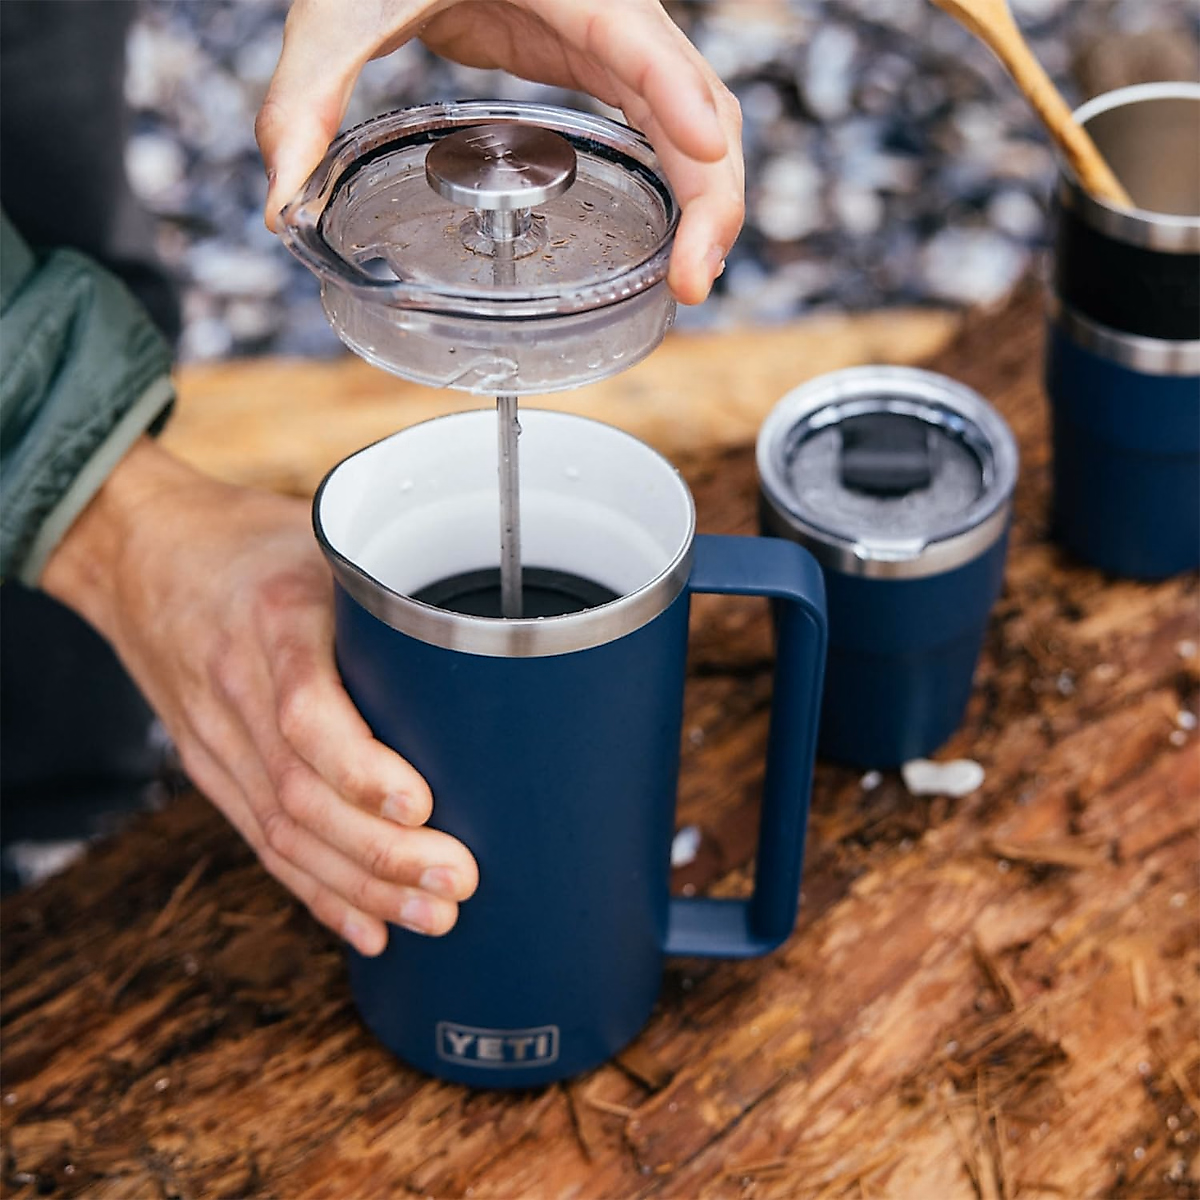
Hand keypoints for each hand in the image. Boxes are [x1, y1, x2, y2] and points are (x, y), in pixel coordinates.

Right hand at [41, 437, 477, 955]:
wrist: (139, 549)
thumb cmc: (252, 540)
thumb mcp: (321, 535)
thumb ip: (390, 584)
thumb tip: (499, 620)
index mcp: (274, 620)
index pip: (306, 711)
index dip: (361, 769)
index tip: (421, 804)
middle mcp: (238, 686)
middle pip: (301, 791)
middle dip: (381, 853)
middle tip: (457, 883)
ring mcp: (218, 735)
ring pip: (283, 830)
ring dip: (358, 886)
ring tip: (430, 918)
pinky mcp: (214, 766)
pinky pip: (261, 837)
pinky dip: (315, 890)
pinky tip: (365, 927)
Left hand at [256, 0, 743, 303]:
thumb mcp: (338, 7)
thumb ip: (305, 97)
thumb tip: (280, 204)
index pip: (639, 41)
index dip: (680, 100)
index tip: (702, 160)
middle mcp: (609, 7)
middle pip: (698, 98)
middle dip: (710, 193)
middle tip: (690, 285)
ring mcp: (614, 36)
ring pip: (698, 117)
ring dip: (706, 200)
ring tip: (689, 280)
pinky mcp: (600, 59)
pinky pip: (666, 123)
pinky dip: (679, 182)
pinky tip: (671, 240)